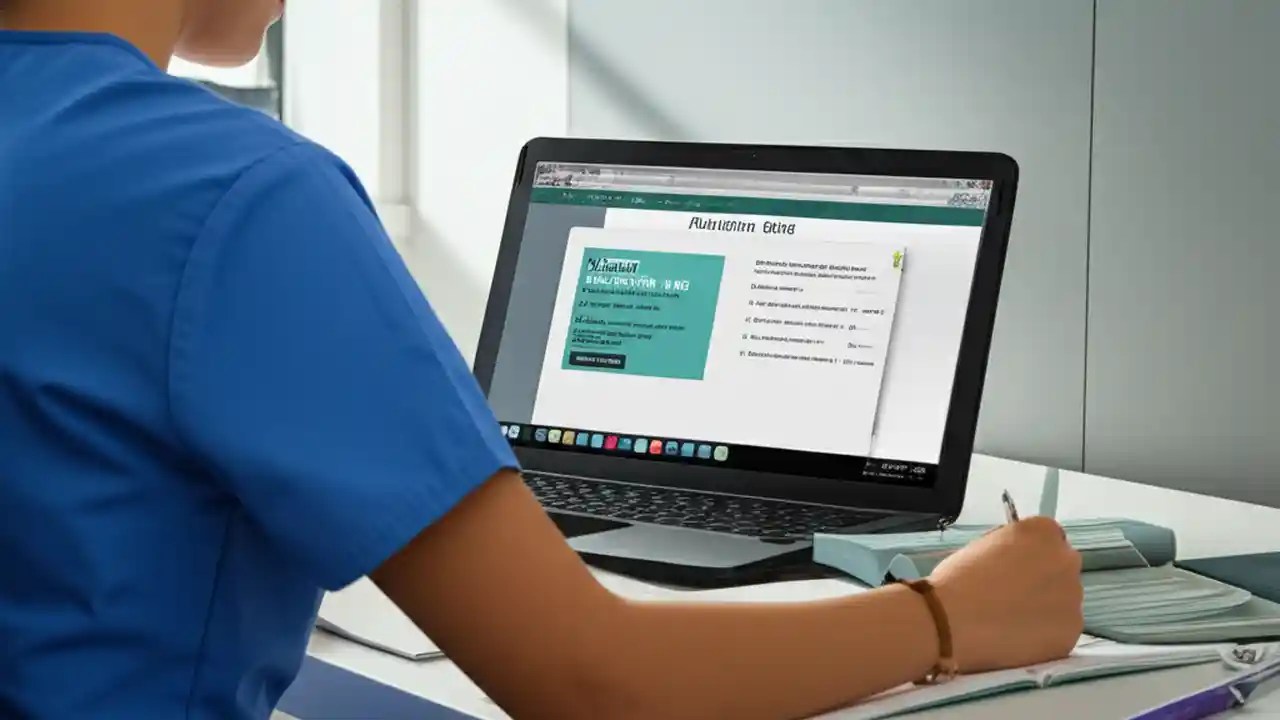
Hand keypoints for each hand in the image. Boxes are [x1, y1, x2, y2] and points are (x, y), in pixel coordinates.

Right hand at [930, 516, 1083, 672]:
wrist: (952, 620)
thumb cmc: (957, 578)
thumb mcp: (984, 544)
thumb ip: (1011, 547)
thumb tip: (1016, 559)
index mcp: (1043, 531)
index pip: (1049, 538)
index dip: (1031, 555)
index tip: (1015, 569)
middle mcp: (1067, 559)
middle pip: (1062, 567)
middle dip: (1045, 579)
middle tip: (1015, 596)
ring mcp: (1074, 597)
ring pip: (1064, 600)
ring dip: (1046, 607)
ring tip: (1012, 621)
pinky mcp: (1071, 631)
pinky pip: (1061, 629)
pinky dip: (1045, 634)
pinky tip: (1018, 638)